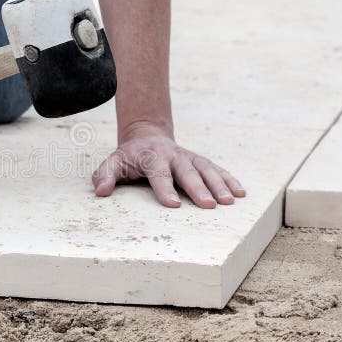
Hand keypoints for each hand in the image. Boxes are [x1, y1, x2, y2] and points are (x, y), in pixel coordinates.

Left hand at [92, 122, 245, 207]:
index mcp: (151, 157)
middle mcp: (173, 156)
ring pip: (206, 169)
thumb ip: (105, 175)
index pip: (158, 174)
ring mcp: (189, 157)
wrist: (146, 136)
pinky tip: (241, 192)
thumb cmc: (128, 157)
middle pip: (187, 172)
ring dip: (219, 184)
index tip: (174, 204)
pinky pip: (217, 169)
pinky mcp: (200, 161)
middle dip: (199, 188)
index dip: (165, 189)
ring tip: (230, 201)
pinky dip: (229, 179)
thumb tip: (101, 191)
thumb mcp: (112, 163)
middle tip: (209, 205)